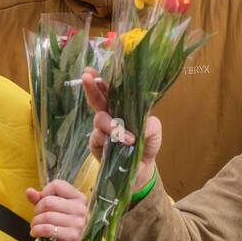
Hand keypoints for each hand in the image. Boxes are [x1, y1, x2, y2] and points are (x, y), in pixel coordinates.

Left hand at [25, 179, 88, 240]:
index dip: (45, 192)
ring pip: (47, 216)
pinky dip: (37, 230)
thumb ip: (39, 198)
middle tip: (38, 217)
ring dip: (36, 222)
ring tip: (36, 226)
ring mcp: (78, 223)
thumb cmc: (60, 223)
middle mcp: (81, 209)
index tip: (43, 201)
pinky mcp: (72, 236)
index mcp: (79, 197)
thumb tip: (29, 191)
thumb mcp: (51, 208)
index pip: (57, 185)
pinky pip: (47, 229)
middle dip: (37, 210)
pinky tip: (36, 233)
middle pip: (48, 202)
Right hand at [83, 68, 160, 191]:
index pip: (108, 91)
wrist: (142, 169)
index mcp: (120, 108)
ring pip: (99, 119)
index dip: (99, 81)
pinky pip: (97, 138)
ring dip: (113, 125)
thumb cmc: (146, 145)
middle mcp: (108, 117)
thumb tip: (137, 125)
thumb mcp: (154, 131)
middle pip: (95, 99)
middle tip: (87, 77)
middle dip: (90, 88)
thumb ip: (149, 123)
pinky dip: (110, 139)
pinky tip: (122, 144)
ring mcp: (100, 131)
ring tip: (128, 138)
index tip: (90, 71)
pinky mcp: (96, 146)